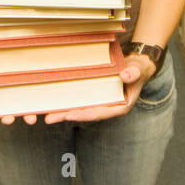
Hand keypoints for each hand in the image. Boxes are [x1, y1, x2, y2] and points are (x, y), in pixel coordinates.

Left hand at [41, 54, 156, 124]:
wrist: (136, 66)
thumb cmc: (137, 69)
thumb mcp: (137, 70)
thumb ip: (133, 73)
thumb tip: (126, 75)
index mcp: (120, 106)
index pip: (99, 112)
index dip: (84, 114)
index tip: (69, 114)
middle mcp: (108, 108)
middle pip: (86, 114)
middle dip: (68, 116)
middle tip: (49, 118)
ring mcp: (101, 103)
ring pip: (81, 109)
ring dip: (64, 112)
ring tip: (47, 115)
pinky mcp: (95, 97)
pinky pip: (80, 102)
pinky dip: (69, 103)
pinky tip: (55, 104)